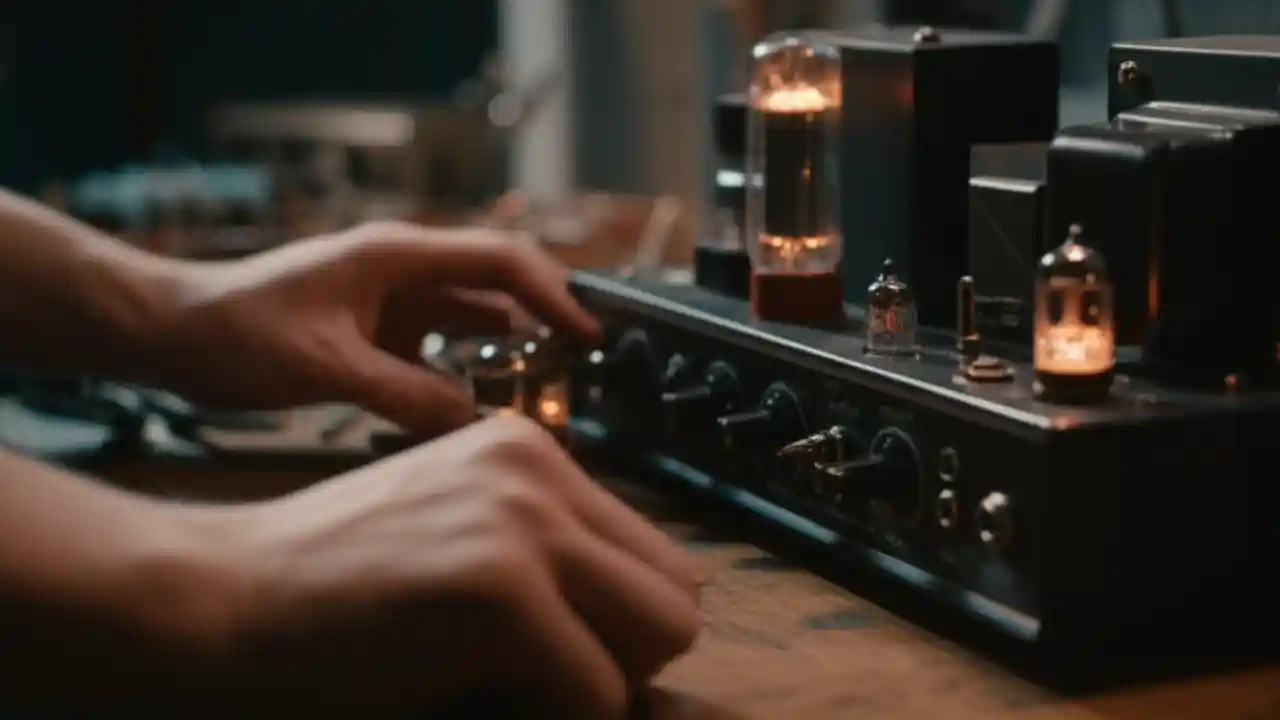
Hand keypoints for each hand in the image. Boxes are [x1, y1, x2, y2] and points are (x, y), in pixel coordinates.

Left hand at [149, 222, 600, 435]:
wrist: (169, 334)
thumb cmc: (232, 329)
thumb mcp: (325, 365)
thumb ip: (405, 394)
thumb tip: (475, 424)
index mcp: (395, 256)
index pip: (500, 262)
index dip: (554, 296)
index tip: (589, 334)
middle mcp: (401, 273)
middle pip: (496, 288)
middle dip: (543, 322)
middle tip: (580, 366)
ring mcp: (389, 304)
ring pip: (470, 324)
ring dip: (506, 354)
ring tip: (541, 393)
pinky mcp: (374, 335)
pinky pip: (437, 356)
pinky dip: (463, 380)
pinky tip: (476, 413)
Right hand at [217, 414, 701, 715]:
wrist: (209, 600)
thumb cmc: (323, 583)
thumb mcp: (451, 531)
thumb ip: (545, 556)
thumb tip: (655, 619)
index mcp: (527, 451)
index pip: (655, 558)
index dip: (619, 627)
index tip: (559, 654)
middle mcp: (536, 468)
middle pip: (674, 597)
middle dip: (624, 657)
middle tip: (539, 680)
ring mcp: (521, 522)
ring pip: (659, 638)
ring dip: (598, 686)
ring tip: (508, 684)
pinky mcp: (499, 589)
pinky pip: (597, 695)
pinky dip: (555, 719)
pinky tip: (472, 696)